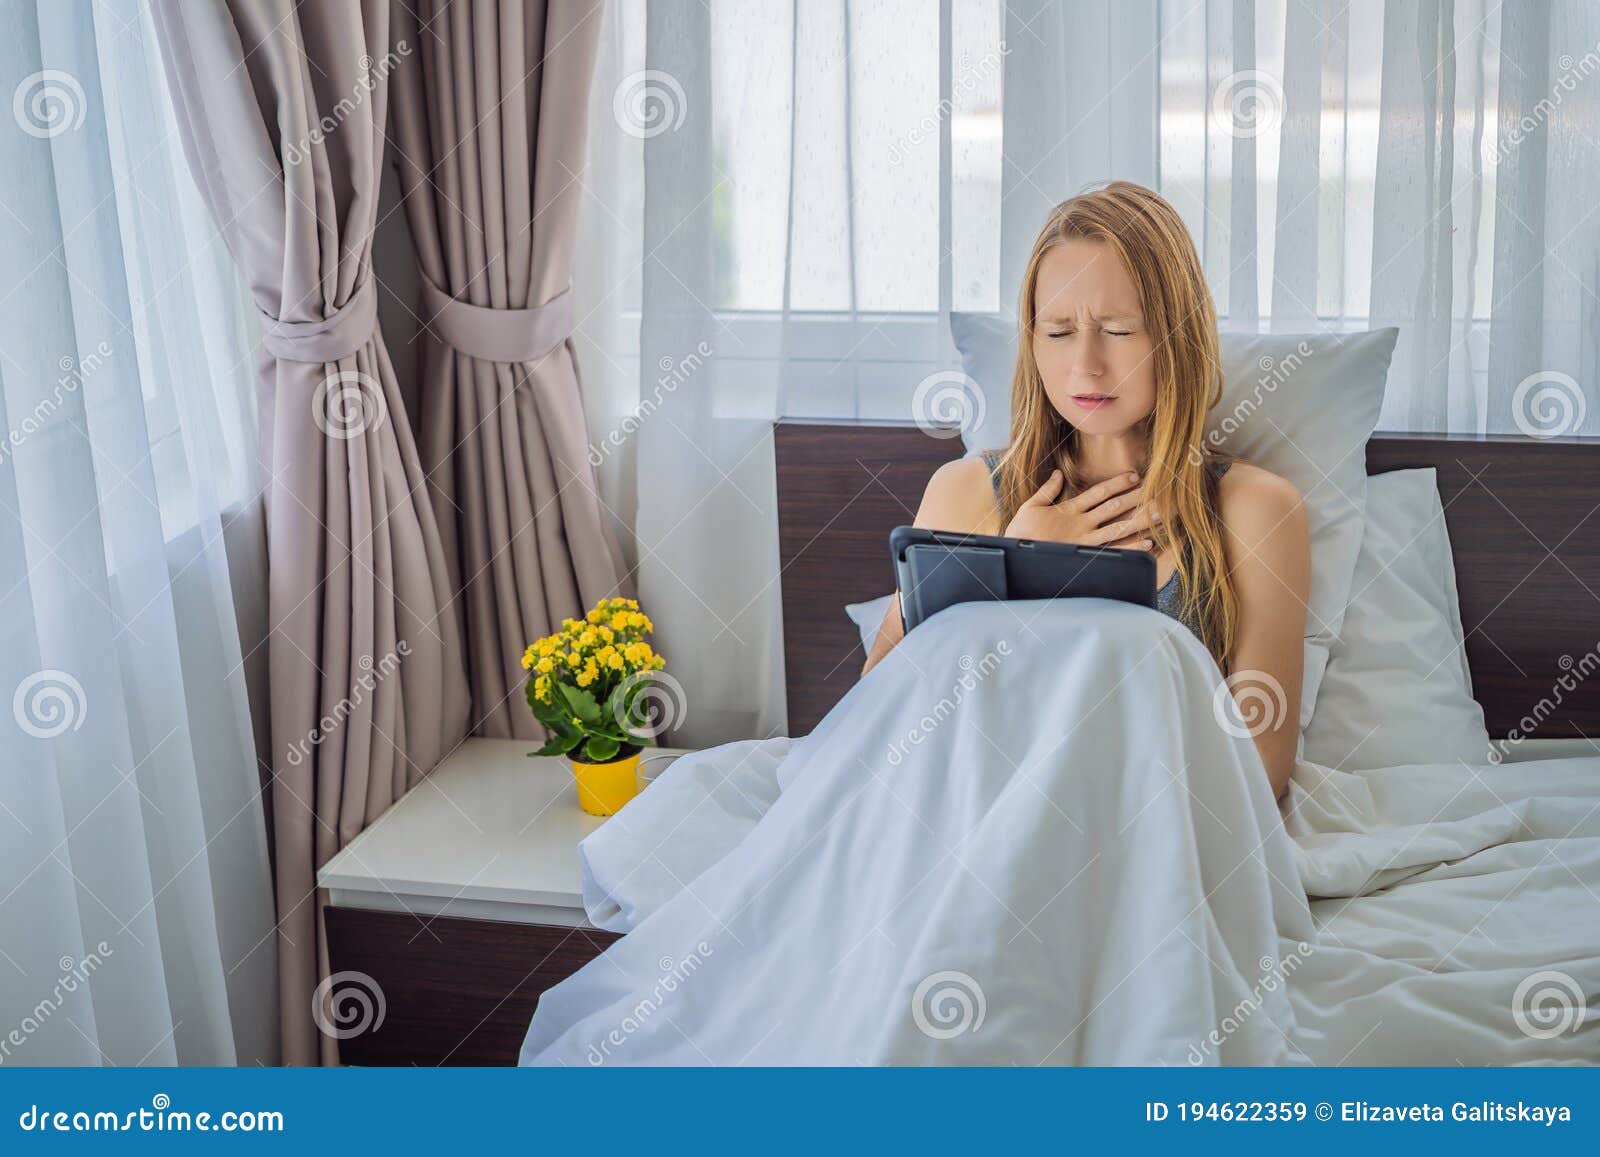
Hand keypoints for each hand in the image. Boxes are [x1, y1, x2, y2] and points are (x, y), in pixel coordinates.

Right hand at [1002, 469, 1158, 549]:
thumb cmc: (1021, 533)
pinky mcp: (1085, 557)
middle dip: (1135, 498)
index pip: (1098, 492)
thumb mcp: (1030, 506)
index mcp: (1069, 510)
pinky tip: (1147, 544)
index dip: (1117, 483)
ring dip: (1139, 521)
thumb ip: (1047, 490)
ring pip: (1117, 528)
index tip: (1135, 476)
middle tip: (1158, 491)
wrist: (1017, 557)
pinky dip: (1130, 548)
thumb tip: (1058, 473)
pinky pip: (1112, 552)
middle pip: (1113, 507)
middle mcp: (1081, 523)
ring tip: (1158, 515)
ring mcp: (1085, 541)